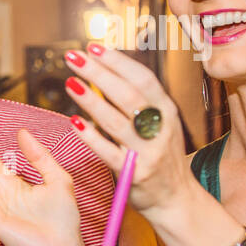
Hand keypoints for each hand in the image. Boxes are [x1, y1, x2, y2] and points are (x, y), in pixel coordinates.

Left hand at [63, 43, 201, 223]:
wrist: (176, 199)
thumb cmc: (160, 155)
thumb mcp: (161, 123)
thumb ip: (142, 101)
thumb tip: (110, 69)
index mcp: (167, 111)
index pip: (143, 78)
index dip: (117, 61)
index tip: (93, 47)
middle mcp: (160, 128)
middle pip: (128, 94)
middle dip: (99, 73)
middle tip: (73, 58)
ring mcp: (147, 151)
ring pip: (116, 120)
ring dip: (90, 99)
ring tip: (69, 82)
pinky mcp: (134, 173)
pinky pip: (108, 151)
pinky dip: (91, 136)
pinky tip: (74, 122)